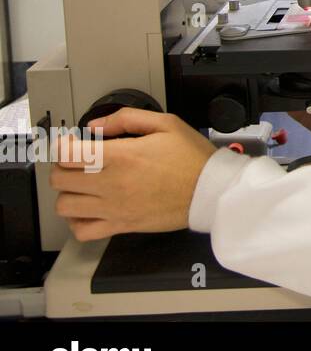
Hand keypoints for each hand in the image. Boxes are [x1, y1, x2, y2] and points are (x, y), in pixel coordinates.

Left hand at [50, 108, 216, 241]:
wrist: (211, 191)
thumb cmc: (193, 159)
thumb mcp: (166, 123)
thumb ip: (127, 118)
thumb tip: (97, 126)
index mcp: (122, 156)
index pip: (68, 154)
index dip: (63, 145)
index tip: (71, 143)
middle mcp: (112, 184)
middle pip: (60, 179)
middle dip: (63, 167)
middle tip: (76, 162)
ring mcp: (114, 208)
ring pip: (65, 206)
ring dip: (68, 194)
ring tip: (81, 186)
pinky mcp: (121, 225)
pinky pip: (83, 231)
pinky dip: (78, 222)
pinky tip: (88, 210)